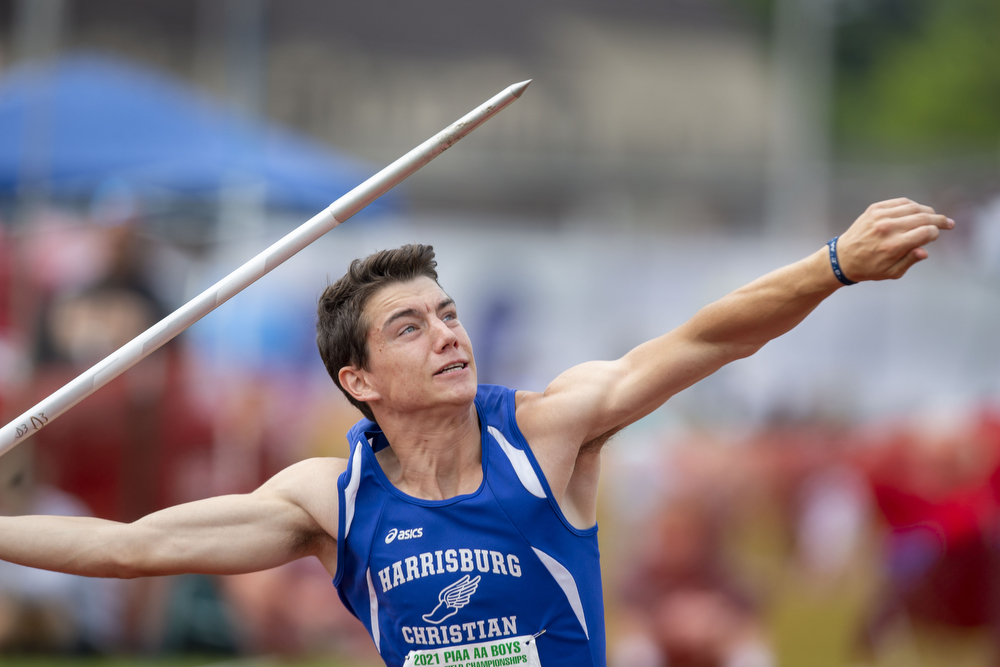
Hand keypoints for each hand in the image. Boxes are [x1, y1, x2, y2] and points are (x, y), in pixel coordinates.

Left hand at [836, 198, 953, 281]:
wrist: (842, 258)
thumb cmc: (868, 268)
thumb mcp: (892, 272)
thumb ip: (910, 260)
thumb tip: (925, 250)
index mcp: (894, 246)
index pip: (926, 232)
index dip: (935, 234)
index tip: (936, 236)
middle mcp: (888, 228)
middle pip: (923, 218)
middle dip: (939, 220)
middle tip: (948, 223)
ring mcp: (880, 216)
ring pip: (913, 207)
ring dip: (927, 211)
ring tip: (933, 217)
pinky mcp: (874, 209)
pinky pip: (899, 202)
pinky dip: (911, 205)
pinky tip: (917, 210)